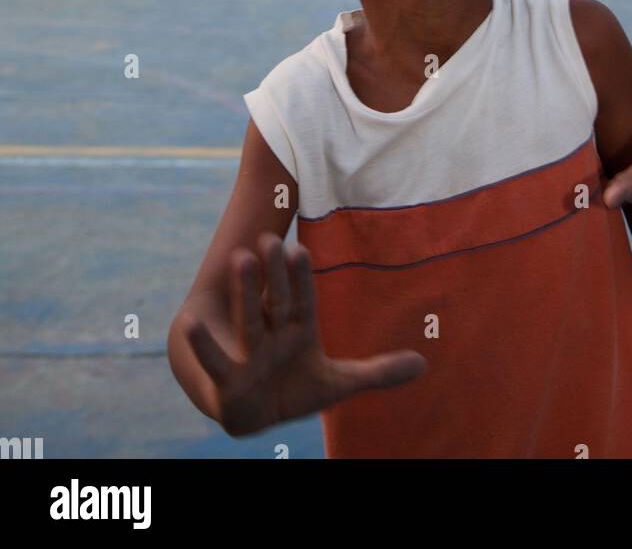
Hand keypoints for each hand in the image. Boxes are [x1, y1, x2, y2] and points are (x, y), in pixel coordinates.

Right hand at [183, 233, 425, 435]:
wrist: (248, 408)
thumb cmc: (290, 387)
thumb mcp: (335, 385)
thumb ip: (376, 373)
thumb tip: (425, 365)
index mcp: (298, 330)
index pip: (304, 300)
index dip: (302, 280)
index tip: (301, 249)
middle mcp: (272, 335)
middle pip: (276, 302)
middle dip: (275, 274)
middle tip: (272, 240)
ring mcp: (248, 355)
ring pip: (248, 320)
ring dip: (246, 291)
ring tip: (241, 257)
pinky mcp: (224, 382)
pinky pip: (213, 362)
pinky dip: (203, 346)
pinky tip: (189, 323)